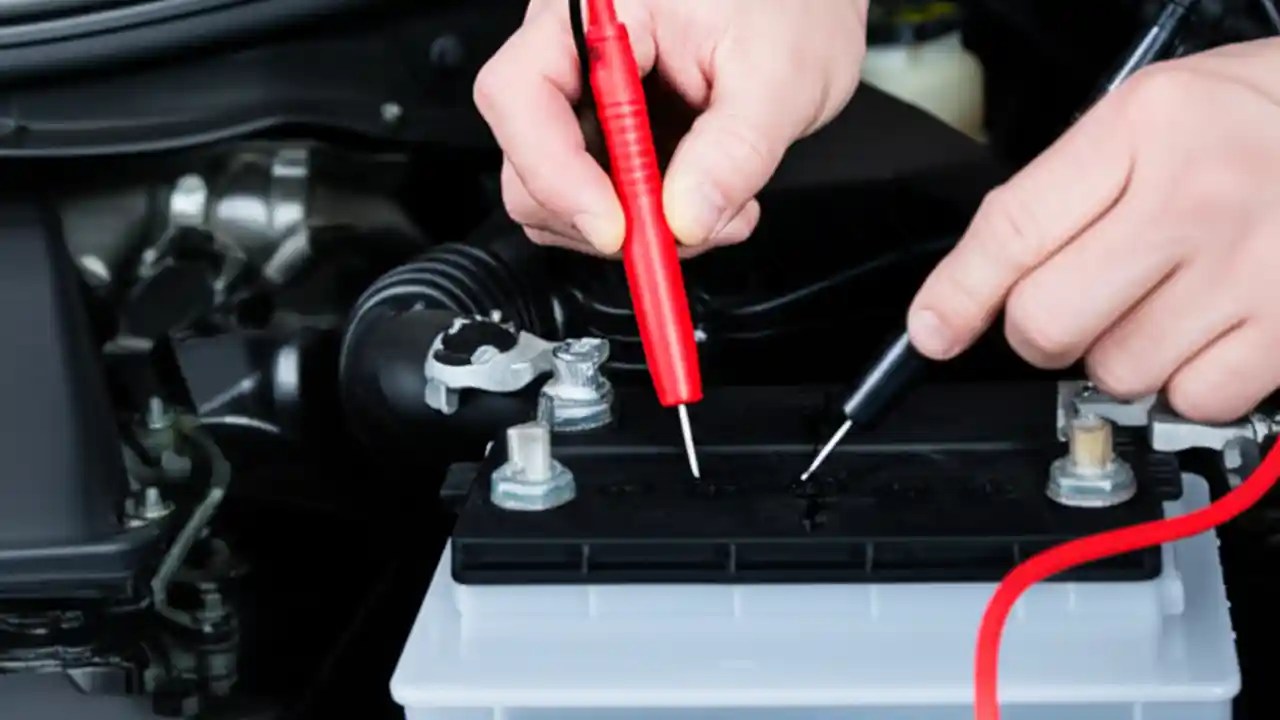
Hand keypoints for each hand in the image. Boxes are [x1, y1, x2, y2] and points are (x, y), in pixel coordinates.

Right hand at [474, 0, 865, 255]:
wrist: (806, 11)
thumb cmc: (791, 7)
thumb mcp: (780, 78)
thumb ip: (733, 150)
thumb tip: (686, 218)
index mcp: (597, 8)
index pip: (521, 93)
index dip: (555, 172)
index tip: (615, 226)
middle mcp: (573, 48)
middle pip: (529, 156)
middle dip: (603, 213)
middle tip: (680, 228)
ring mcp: (584, 96)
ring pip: (558, 193)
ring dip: (634, 225)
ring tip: (715, 207)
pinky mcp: (605, 134)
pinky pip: (596, 201)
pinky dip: (650, 222)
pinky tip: (706, 200)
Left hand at [908, 39, 1279, 421]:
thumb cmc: (1256, 116)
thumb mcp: (1148, 115)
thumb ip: (1060, 193)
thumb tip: (972, 288)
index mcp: (1146, 127)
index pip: (1013, 231)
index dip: (957, 294)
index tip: (932, 330)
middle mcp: (1197, 197)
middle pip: (1048, 322)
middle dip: (1042, 327)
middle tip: (1076, 300)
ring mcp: (1251, 268)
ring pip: (1116, 370)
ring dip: (1121, 352)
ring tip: (1164, 297)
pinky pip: (1193, 398)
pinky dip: (1189, 380)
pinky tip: (1209, 327)